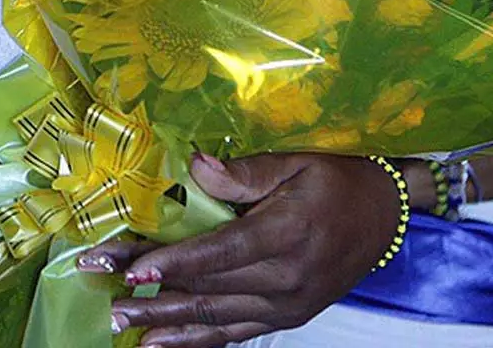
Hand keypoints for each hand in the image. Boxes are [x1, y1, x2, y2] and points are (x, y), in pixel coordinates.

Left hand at [79, 152, 399, 346]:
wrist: (387, 217)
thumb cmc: (336, 182)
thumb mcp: (295, 164)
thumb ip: (244, 173)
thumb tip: (196, 166)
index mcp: (285, 233)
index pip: (220, 252)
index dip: (176, 262)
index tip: (134, 269)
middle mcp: (285, 278)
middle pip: (208, 287)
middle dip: (152, 292)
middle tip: (105, 294)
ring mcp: (286, 304)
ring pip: (216, 318)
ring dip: (166, 323)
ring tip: (122, 325)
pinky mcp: (287, 317)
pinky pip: (235, 334)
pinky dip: (197, 342)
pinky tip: (161, 345)